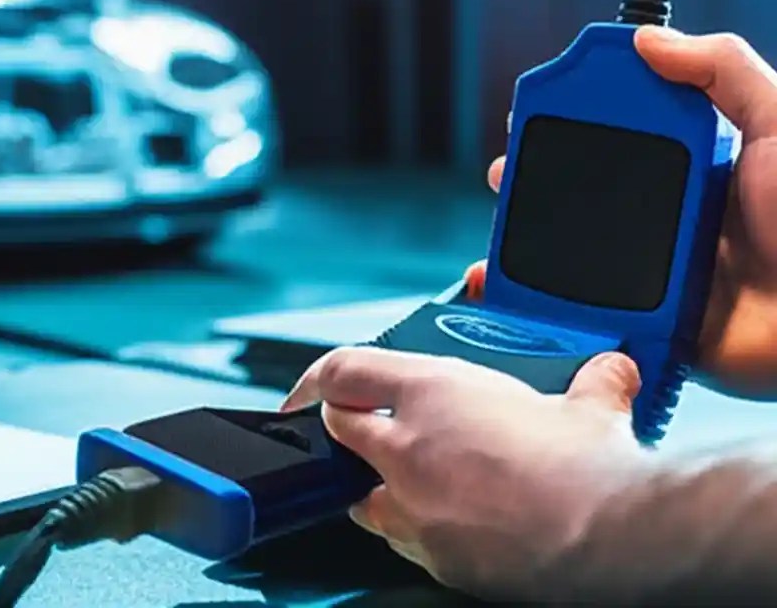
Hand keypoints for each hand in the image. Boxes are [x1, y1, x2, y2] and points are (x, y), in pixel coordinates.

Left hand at [281, 347, 650, 600]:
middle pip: (339, 432)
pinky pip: (404, 542)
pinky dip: (418, 530)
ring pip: (362, 496)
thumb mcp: (592, 404)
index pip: (343, 372)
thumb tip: (608, 372)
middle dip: (348, 430)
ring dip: (377, 485)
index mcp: (430, 393)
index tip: (318, 387)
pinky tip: (454, 523)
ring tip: (418, 481)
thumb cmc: (591, 467)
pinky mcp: (432, 558)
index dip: (321, 377)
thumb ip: (590, 381)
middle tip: (371, 429)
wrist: (612, 538)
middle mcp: (406, 449)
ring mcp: (413, 509)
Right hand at [469, 27, 776, 396]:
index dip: (574, 124)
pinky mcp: (651, 324)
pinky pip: (588, 314)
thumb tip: (645, 38)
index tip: (533, 115)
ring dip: (530, 243)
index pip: (623, 137)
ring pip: (577, 254)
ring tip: (500, 234)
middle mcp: (674, 219)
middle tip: (506, 176)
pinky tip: (511, 290)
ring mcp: (659, 274)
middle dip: (537, 183)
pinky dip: (543, 306)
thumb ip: (723, 70)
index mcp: (700, 169)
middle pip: (588, 195)